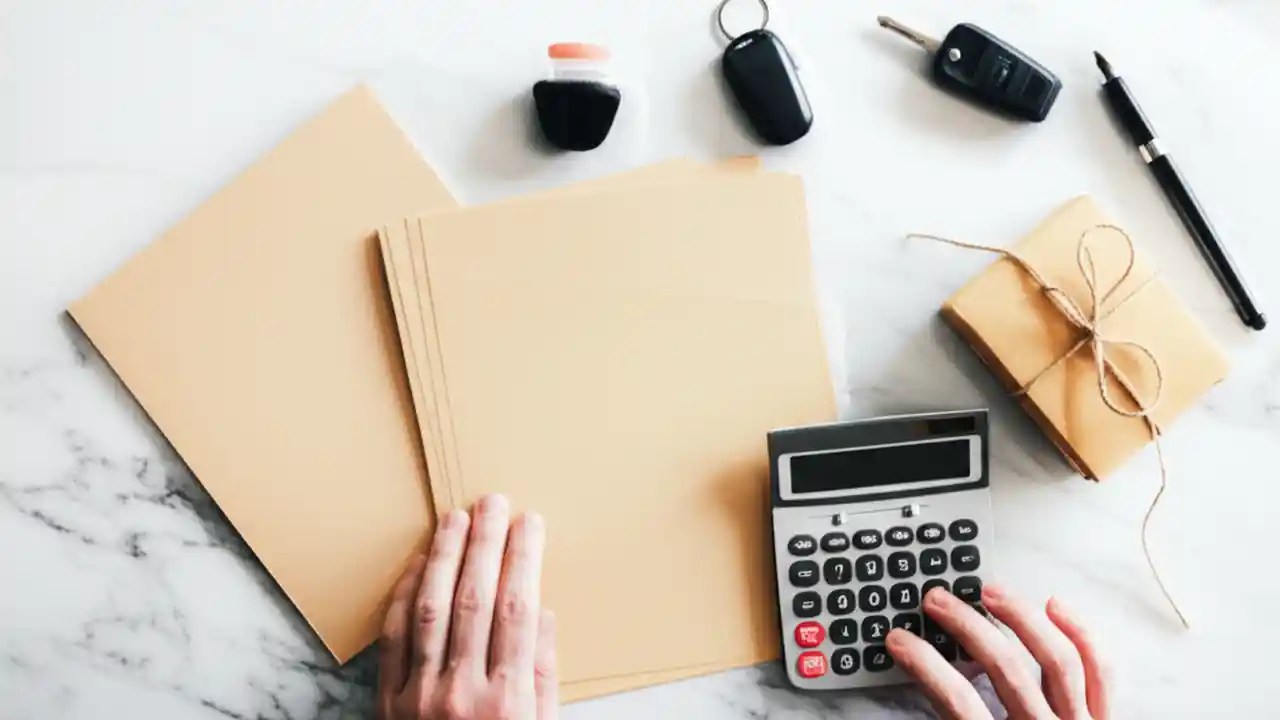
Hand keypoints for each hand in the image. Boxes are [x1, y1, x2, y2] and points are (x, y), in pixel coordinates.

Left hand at [377, 495, 556, 719]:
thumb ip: (542, 679)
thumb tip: (543, 617)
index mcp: (508, 701)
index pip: (516, 610)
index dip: (522, 559)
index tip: (528, 524)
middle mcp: (461, 692)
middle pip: (474, 599)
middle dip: (485, 544)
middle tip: (492, 504)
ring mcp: (419, 696)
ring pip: (431, 609)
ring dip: (444, 557)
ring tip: (454, 519)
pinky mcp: (387, 703)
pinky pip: (393, 638)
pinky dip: (404, 596)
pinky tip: (417, 564)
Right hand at [887, 585, 1109, 719]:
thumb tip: (916, 713)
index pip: (957, 702)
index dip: (924, 665)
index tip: (900, 640)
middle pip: (1005, 668)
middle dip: (966, 627)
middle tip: (937, 602)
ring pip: (1054, 659)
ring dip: (1019, 618)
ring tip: (989, 592)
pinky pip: (1100, 671)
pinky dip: (1081, 634)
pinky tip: (1056, 606)